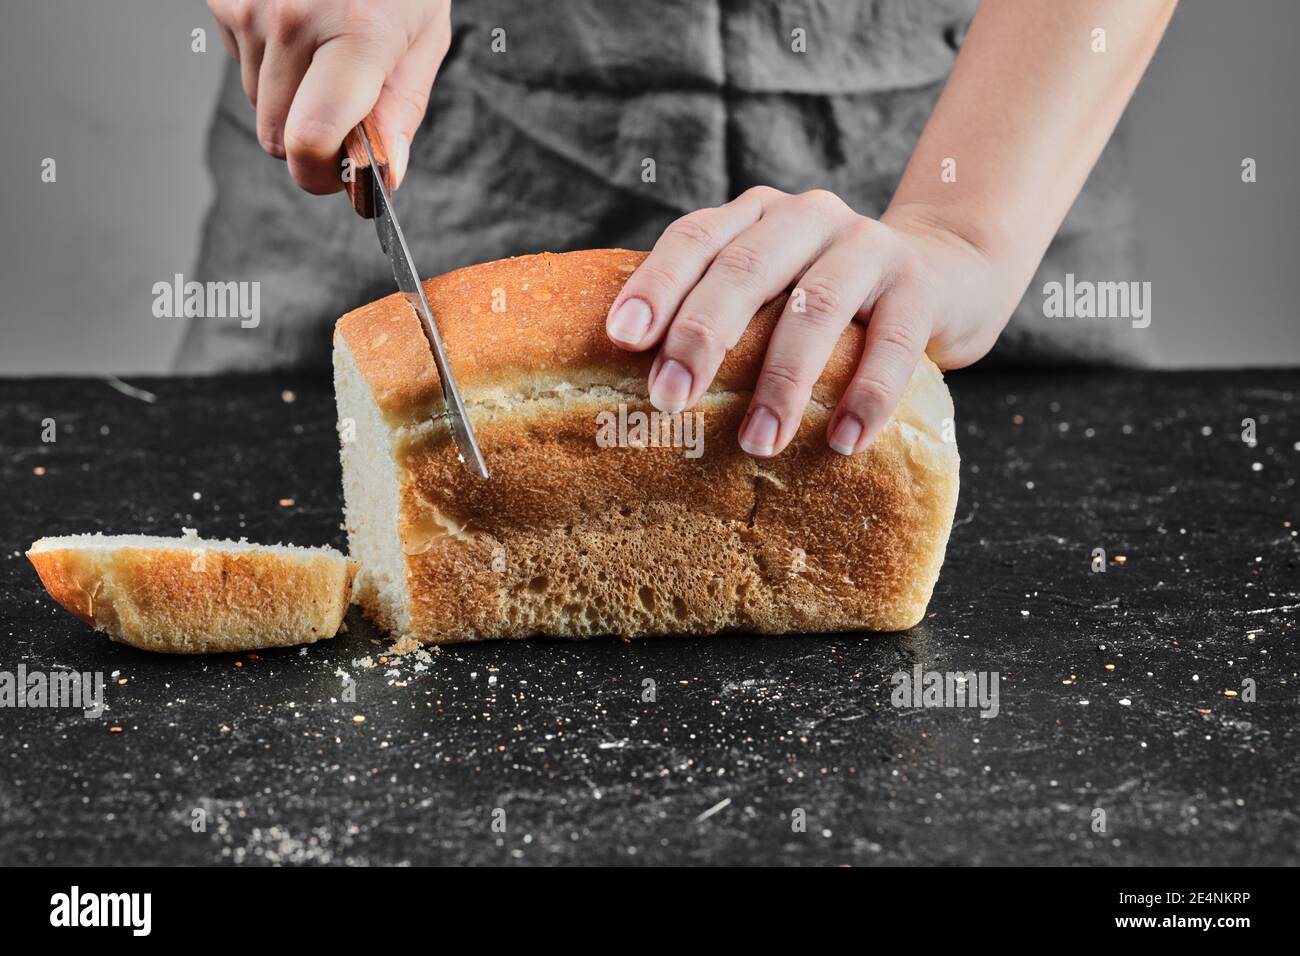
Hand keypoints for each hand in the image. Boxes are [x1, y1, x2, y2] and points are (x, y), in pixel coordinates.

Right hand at [207, 0, 449, 192]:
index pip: (309, 142)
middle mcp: (292, 22)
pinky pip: (240, 59)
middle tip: (345, 109)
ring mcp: (249, 6)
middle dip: (311, 139)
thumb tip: (386, 173)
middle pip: (277, 136)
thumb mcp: (424, 34)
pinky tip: (299, 19)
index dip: (321, 175)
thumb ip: (401, 108)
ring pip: (258, 102)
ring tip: (326, 46)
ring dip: (291, 94)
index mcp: (355, 36)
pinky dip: (269, 56)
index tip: (341, 174)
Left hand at [606, 188, 1015, 457]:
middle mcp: (808, 218)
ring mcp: (869, 246)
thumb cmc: (832, 300)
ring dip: (781, 381)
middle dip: (702, 336)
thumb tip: (646, 393)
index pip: (696, 238)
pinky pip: (893, 344)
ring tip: (758, 442)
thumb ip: (723, 314)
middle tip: (669, 400)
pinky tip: (846, 442)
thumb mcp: (775, 291)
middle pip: (746, 270)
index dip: (657, 285)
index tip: (621, 338)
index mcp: (757, 216)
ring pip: (814, 308)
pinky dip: (867, 396)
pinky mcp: (920, 286)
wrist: (948, 271)